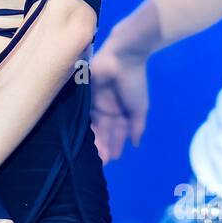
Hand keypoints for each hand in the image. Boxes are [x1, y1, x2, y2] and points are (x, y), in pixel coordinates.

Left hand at [90, 42, 148, 162]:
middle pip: (103, 131)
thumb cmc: (134, 83)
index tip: (112, 159)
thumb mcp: (139, 107)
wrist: (123, 59)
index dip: (115, 145)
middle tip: (101, 163)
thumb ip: (137, 126)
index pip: (116, 132)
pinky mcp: (84, 96)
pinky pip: (83, 114)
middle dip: (103, 146)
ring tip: (93, 155)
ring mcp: (95, 103)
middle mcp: (107, 110)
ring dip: (94, 140)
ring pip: (93, 126)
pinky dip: (83, 125)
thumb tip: (135, 144)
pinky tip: (82, 138)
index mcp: (120, 112)